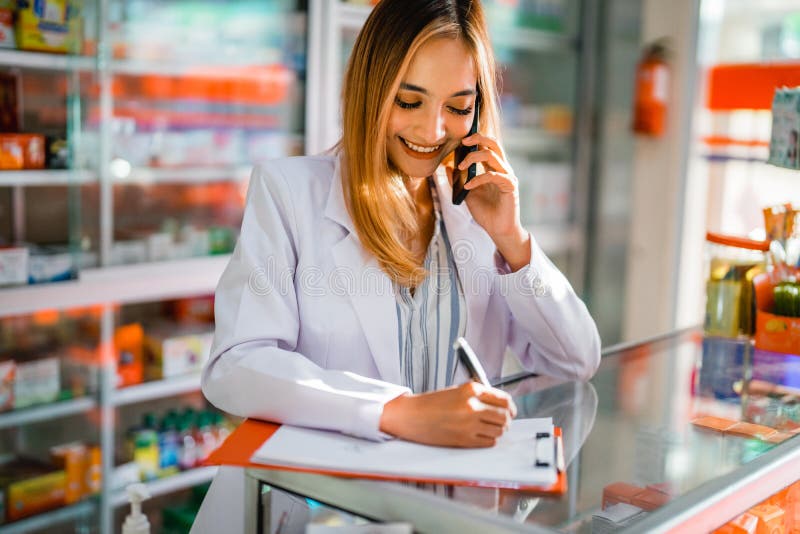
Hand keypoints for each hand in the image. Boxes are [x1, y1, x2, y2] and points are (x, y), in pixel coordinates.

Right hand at [379, 382, 517, 447]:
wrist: (411, 415)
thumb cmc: (431, 403)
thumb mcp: (457, 390)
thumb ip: (479, 395)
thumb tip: (501, 405)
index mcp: (471, 389)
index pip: (504, 399)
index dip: (510, 407)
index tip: (510, 410)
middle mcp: (472, 406)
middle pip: (505, 416)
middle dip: (506, 420)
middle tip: (502, 421)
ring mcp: (469, 424)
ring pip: (499, 430)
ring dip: (498, 430)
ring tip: (489, 428)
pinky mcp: (464, 439)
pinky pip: (489, 442)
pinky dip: (489, 440)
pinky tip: (481, 435)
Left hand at [448, 133, 530, 269]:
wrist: (498, 230)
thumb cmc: (486, 213)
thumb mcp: (467, 194)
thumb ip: (459, 181)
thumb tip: (448, 167)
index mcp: (494, 169)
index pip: (488, 146)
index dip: (477, 139)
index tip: (461, 139)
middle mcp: (503, 170)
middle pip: (494, 145)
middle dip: (478, 139)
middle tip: (463, 142)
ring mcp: (507, 177)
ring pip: (493, 156)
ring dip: (474, 157)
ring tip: (461, 166)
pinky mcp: (510, 187)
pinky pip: (494, 176)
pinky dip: (478, 178)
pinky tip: (468, 186)